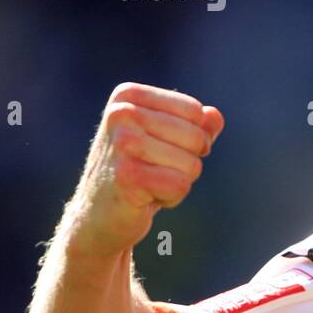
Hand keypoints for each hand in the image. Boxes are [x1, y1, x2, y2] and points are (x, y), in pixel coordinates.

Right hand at [67, 82, 223, 256]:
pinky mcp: (127, 175)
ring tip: (147, 183)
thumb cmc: (138, 172)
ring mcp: (122, 143)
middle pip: (196, 137)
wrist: (99, 216)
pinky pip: (180, 185)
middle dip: (186, 162)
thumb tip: (214, 116)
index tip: (160, 150)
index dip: (193, 137)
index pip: (195, 112)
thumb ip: (197, 125)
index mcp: (128, 96)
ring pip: (192, 164)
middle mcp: (121, 113)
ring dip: (178, 181)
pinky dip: (171, 198)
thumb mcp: (167, 140)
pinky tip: (144, 198)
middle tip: (152, 171)